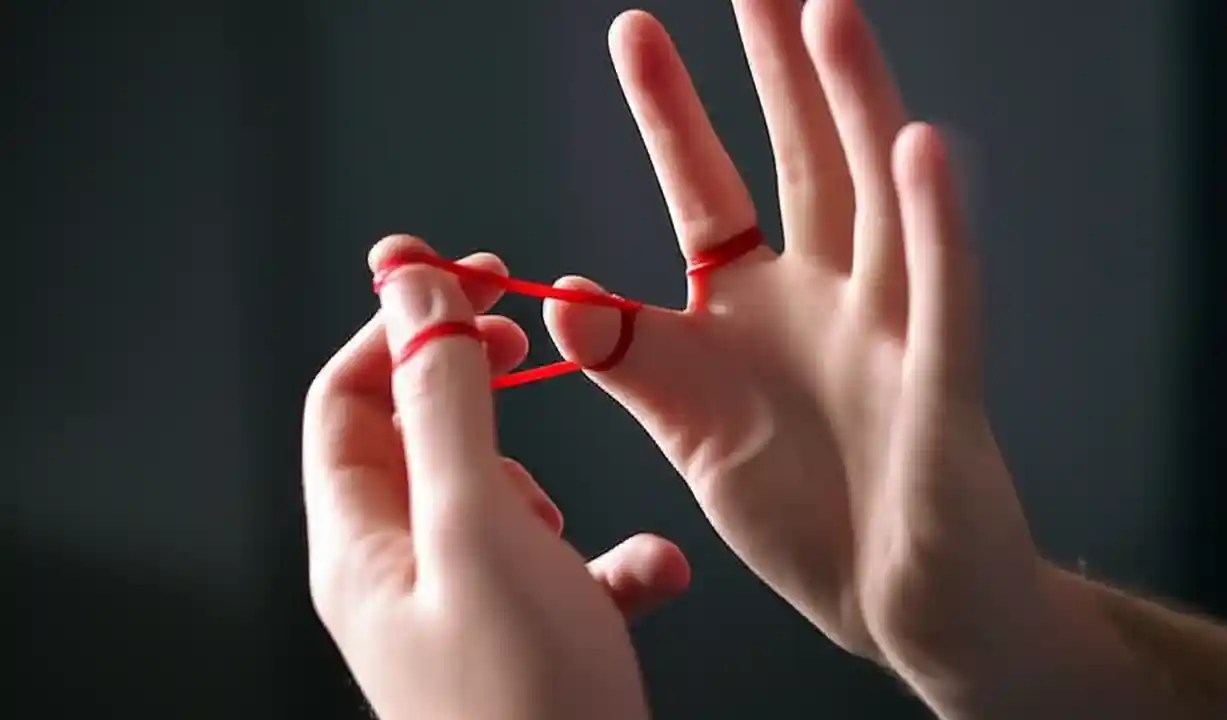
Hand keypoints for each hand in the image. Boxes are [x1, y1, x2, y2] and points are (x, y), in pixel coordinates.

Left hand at [301, 237, 689, 719]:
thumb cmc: (523, 697)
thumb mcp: (481, 528)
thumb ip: (447, 404)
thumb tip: (415, 290)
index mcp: (364, 542)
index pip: (347, 397)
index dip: (400, 326)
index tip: (470, 275)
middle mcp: (402, 573)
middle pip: (421, 441)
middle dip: (476, 387)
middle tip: (528, 339)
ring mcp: (464, 609)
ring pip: (498, 501)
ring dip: (545, 486)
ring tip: (566, 525)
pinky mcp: (528, 642)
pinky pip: (566, 572)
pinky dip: (611, 559)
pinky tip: (653, 573)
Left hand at [543, 1, 1049, 694]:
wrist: (900, 607)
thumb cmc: (808, 514)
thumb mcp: (694, 430)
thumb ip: (633, 363)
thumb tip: (559, 291)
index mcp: (756, 310)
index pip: (711, 192)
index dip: (676, 115)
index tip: (637, 33)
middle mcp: (828, 299)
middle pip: (802, 162)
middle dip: (778, 70)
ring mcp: (890, 335)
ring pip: (875, 204)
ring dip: (855, 110)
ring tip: (828, 19)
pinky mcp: (941, 392)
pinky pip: (940, 299)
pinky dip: (934, 229)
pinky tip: (921, 151)